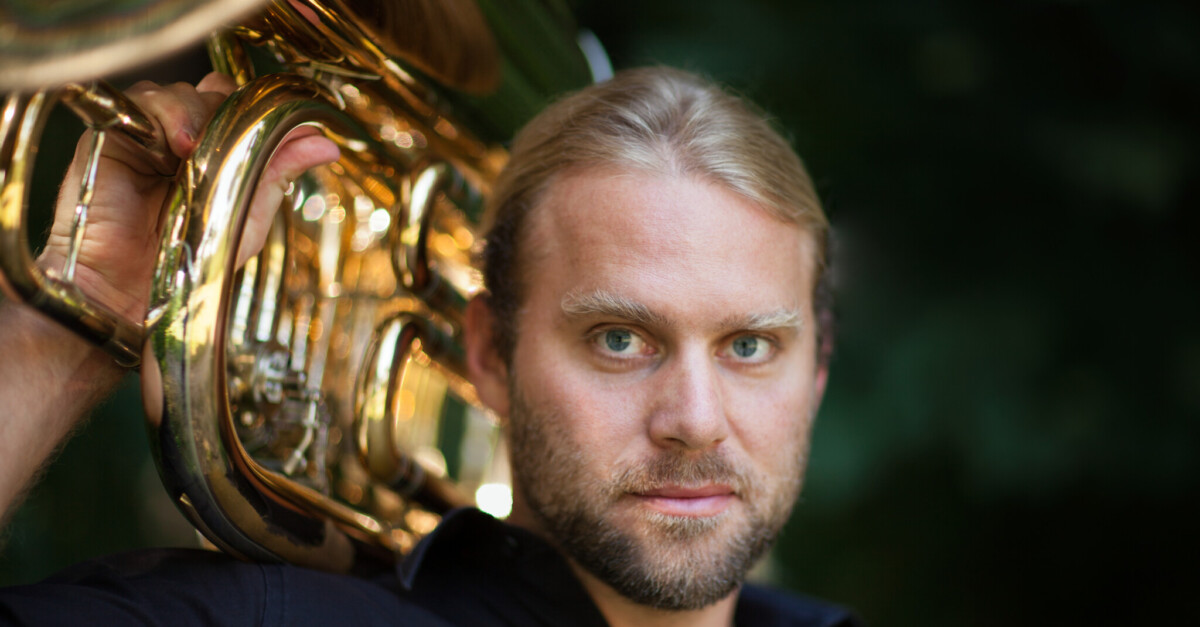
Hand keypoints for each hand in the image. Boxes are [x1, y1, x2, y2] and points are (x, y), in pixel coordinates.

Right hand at [39, 72, 340, 322]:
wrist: (139, 290)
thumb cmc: (192, 258)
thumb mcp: (249, 214)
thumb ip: (280, 172)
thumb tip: (326, 144)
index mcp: (216, 148)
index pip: (236, 103)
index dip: (254, 107)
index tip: (276, 123)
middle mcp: (181, 135)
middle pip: (211, 92)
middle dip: (228, 110)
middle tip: (234, 141)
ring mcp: (146, 133)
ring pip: (177, 91)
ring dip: (197, 111)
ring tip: (196, 149)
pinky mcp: (111, 135)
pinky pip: (139, 102)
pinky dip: (164, 114)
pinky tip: (179, 144)